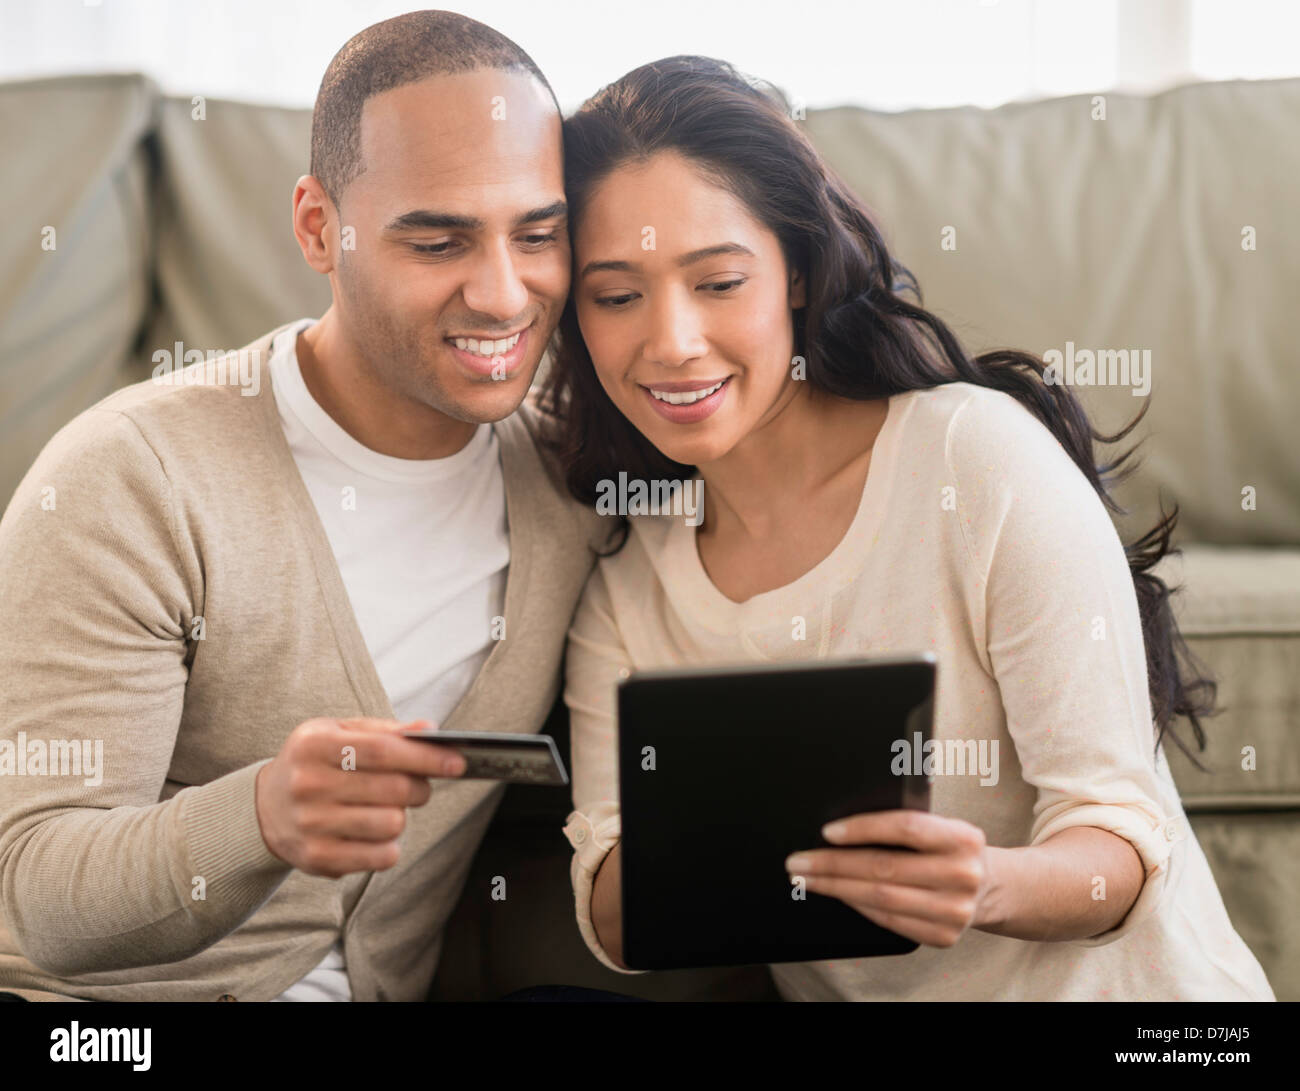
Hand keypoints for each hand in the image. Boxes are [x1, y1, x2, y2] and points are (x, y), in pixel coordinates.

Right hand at [255, 717, 465, 877]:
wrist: (264, 807)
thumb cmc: (315, 763)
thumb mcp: (339, 733)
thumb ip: (386, 730)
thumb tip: (431, 730)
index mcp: (314, 744)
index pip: (383, 750)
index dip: (425, 757)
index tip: (457, 762)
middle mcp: (307, 784)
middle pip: (393, 789)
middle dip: (420, 787)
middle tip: (418, 787)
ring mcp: (310, 824)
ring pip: (392, 824)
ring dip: (402, 816)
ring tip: (387, 808)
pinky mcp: (317, 857)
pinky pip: (381, 856)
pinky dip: (390, 846)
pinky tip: (376, 834)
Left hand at [785, 811, 990, 947]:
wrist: (990, 887)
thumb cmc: (951, 848)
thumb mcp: (941, 827)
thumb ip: (905, 826)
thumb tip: (840, 829)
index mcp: (963, 837)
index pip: (905, 827)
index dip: (863, 828)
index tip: (827, 831)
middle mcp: (963, 875)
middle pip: (884, 868)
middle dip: (833, 864)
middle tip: (798, 860)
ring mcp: (955, 911)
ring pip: (880, 898)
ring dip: (835, 888)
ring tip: (807, 878)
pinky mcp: (943, 936)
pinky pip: (887, 920)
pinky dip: (856, 905)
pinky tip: (837, 894)